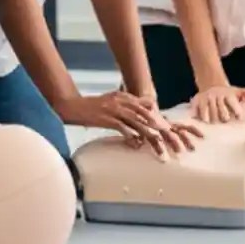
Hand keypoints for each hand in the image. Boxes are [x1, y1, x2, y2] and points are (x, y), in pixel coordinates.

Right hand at [57, 92, 200, 158]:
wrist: (73, 106)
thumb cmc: (93, 106)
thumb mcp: (114, 100)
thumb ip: (130, 104)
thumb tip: (148, 106)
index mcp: (125, 98)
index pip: (147, 108)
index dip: (160, 120)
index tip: (171, 132)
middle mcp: (122, 102)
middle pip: (145, 116)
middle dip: (159, 129)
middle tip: (170, 141)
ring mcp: (115, 110)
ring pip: (137, 122)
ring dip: (149, 134)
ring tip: (159, 145)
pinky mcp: (107, 118)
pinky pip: (122, 128)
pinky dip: (130, 136)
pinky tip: (136, 145)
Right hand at [190, 83, 244, 122]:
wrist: (211, 84)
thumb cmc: (228, 93)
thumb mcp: (239, 92)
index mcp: (228, 94)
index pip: (232, 102)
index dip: (236, 109)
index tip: (239, 116)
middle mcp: (216, 96)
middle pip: (220, 107)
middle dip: (222, 114)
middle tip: (225, 120)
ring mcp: (206, 98)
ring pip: (207, 109)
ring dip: (209, 116)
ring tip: (210, 123)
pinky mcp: (196, 100)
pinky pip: (195, 108)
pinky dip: (195, 114)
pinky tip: (196, 120)